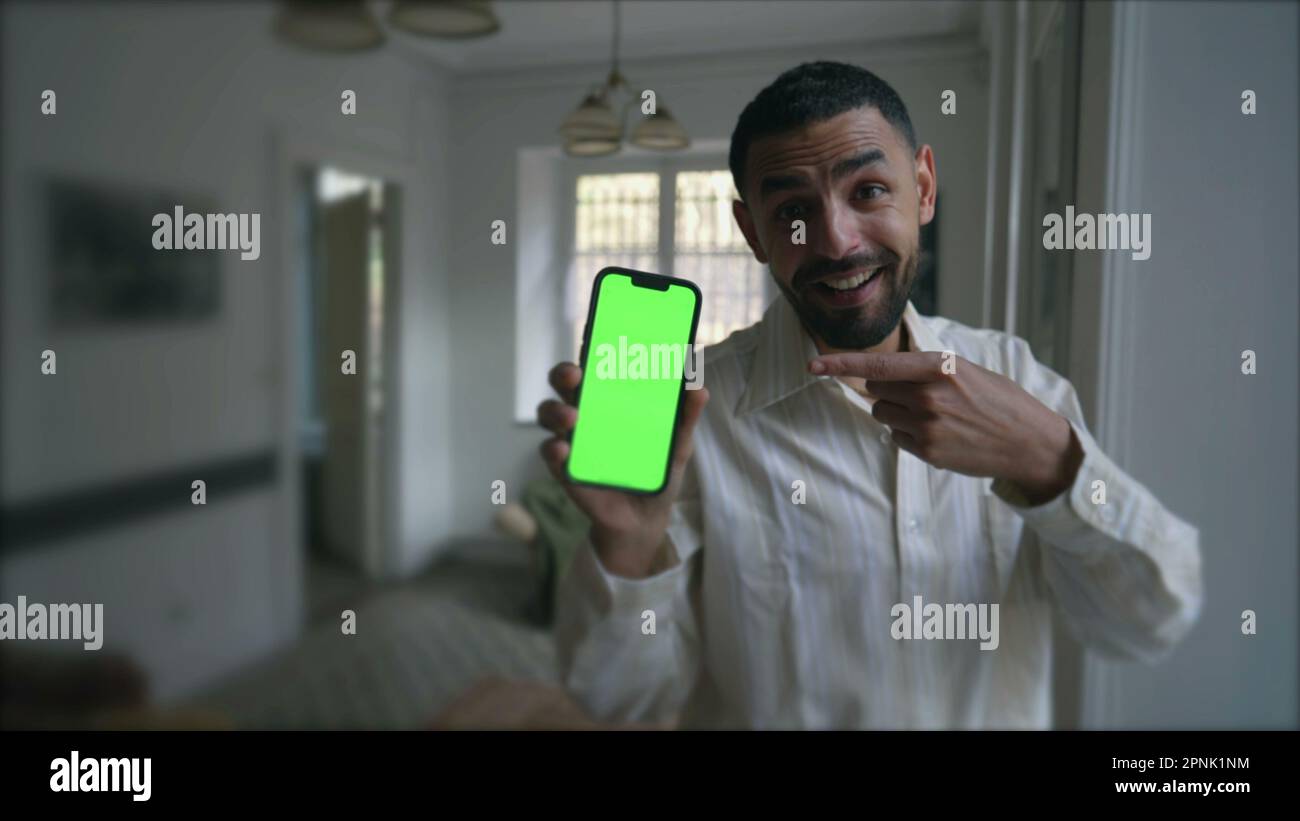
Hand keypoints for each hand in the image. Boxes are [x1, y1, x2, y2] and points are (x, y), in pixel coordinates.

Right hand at [537, 362, 709, 577]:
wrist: (646, 519)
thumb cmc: (657, 472)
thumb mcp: (678, 444)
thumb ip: (687, 418)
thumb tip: (700, 388)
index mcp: (609, 400)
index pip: (594, 366)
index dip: (589, 348)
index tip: (594, 336)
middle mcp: (584, 414)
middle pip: (562, 384)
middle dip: (563, 373)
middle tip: (576, 374)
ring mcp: (571, 440)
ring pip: (548, 413)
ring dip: (555, 411)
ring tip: (573, 417)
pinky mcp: (565, 470)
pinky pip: (550, 455)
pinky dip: (553, 451)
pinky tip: (563, 450)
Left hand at [809, 351, 1082, 504]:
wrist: (1028, 441)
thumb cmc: (996, 399)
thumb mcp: (964, 370)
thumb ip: (923, 368)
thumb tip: (877, 373)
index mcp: (938, 367)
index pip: (877, 364)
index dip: (840, 364)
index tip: (812, 364)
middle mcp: (928, 395)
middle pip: (875, 390)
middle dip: (890, 390)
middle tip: (924, 395)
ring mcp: (926, 426)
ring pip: (882, 414)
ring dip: (898, 413)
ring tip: (936, 416)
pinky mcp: (927, 451)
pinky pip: (896, 437)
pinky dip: (909, 434)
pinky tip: (940, 434)